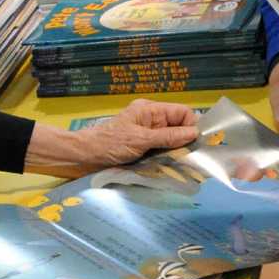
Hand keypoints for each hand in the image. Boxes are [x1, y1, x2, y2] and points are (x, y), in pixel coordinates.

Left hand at [24, 99, 198, 173]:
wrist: (83, 156)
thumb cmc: (109, 144)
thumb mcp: (140, 140)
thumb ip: (168, 136)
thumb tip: (195, 134)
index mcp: (150, 111)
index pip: (183, 113)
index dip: (192, 126)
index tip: (196, 145)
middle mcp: (151, 120)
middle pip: (179, 127)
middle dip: (186, 141)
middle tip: (192, 159)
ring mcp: (146, 135)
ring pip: (172, 141)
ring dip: (177, 152)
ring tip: (183, 165)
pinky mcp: (142, 148)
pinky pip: (162, 150)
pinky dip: (167, 158)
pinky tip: (170, 167)